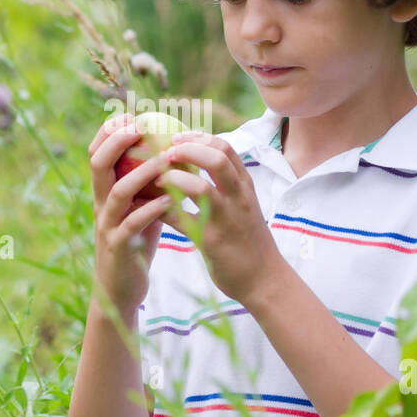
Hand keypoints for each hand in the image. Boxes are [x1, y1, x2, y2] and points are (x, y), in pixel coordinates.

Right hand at [87, 113, 177, 319]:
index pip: (98, 152)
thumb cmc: (136, 243)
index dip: (109, 131)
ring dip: (141, 172)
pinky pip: (132, 224)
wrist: (122, 288)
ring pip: (117, 192)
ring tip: (165, 160)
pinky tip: (170, 200)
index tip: (130, 114)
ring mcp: (107, 226)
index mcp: (105, 191)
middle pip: (98, 163)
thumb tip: (174, 151)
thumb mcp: (140, 206)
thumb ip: (149, 182)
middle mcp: (101, 204)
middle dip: (117, 141)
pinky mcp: (118, 248)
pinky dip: (150, 209)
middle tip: (141, 126)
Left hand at [157, 132, 283, 304]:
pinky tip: (152, 210)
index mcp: (244, 186)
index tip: (177, 137)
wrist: (264, 279)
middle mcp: (238, 197)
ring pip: (199, 187)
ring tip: (157, 180)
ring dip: (173, 179)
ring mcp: (226, 219)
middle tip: (165, 152)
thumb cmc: (249, 240)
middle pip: (215, 158)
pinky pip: (182, 219)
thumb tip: (193, 165)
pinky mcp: (212, 240)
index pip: (224, 147)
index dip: (198, 137)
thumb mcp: (243, 206)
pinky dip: (164, 211)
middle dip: (186, 149)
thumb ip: (225, 185)